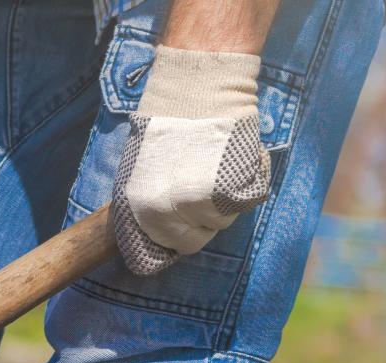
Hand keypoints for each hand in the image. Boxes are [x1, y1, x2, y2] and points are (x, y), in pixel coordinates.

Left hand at [111, 46, 272, 275]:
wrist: (195, 92)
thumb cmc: (167, 125)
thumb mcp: (140, 169)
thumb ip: (149, 202)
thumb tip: (160, 228)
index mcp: (138, 210)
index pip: (161, 248)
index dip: (175, 236)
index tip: (183, 219)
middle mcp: (163, 214)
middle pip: (193, 241)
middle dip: (200, 221)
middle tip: (203, 188)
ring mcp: (196, 206)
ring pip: (221, 223)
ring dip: (223, 203)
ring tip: (215, 167)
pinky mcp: (227, 193)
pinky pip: (244, 203)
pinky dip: (247, 185)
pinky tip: (236, 160)